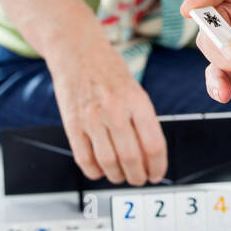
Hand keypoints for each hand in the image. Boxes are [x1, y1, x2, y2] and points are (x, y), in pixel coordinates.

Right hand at [47, 34, 166, 186]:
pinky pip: (84, 158)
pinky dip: (95, 171)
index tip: (157, 173)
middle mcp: (115, 111)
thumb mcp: (135, 89)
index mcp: (137, 101)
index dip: (158, 165)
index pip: (153, 144)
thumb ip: (141, 119)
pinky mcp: (72, 125)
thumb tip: (150, 153)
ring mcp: (92, 119)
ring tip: (123, 176)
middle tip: (141, 179)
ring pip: (108, 162)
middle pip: (131, 158)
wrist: (77, 51)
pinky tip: (102, 170)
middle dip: (139, 176)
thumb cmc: (109, 70)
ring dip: (118, 176)